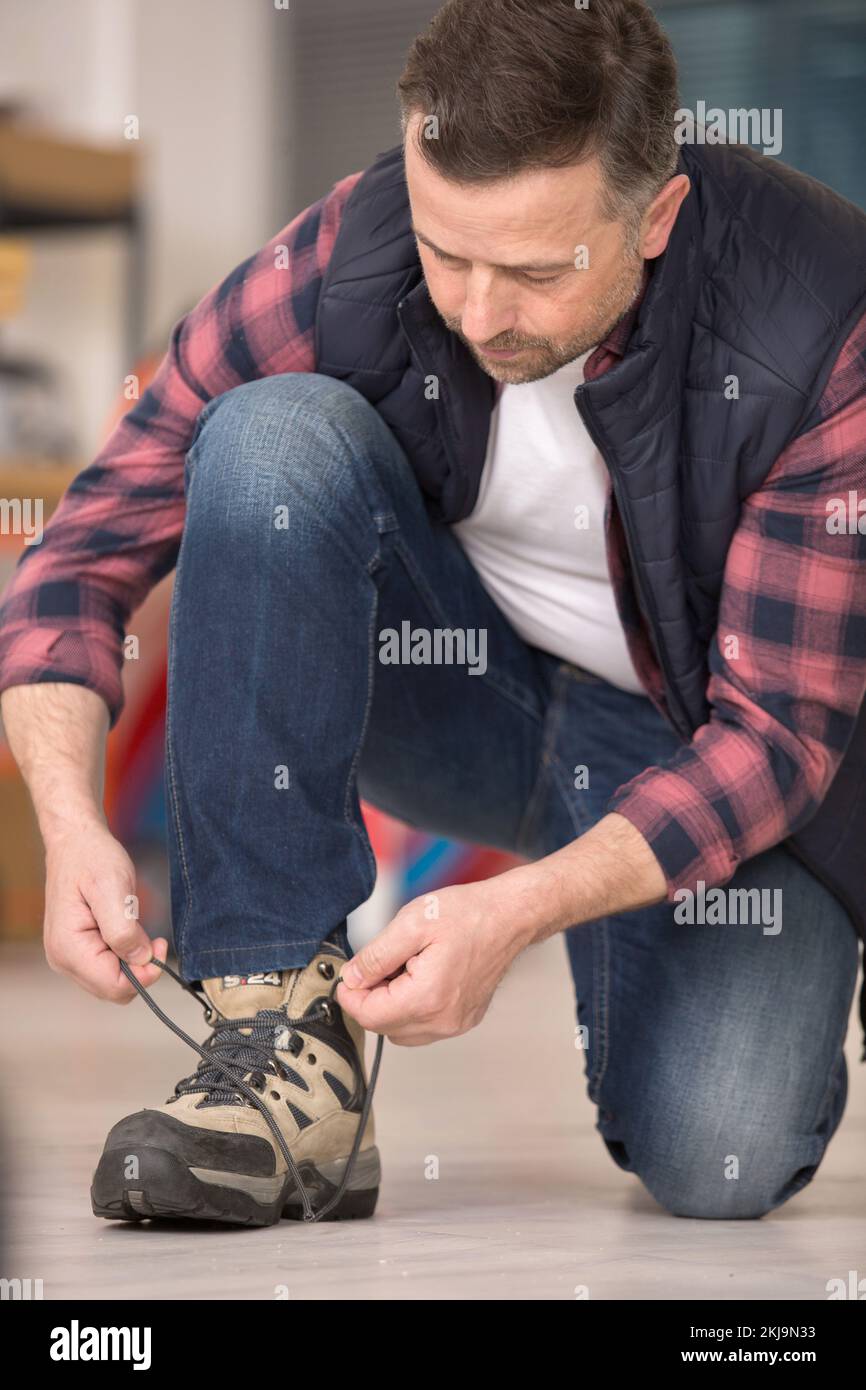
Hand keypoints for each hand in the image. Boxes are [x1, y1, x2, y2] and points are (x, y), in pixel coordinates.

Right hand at [43, 817, 166, 1002]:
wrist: (76, 842)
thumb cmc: (91, 859)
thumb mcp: (113, 889)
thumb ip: (124, 930)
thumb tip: (141, 960)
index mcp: (69, 948)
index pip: (114, 987)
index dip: (144, 974)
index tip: (159, 945)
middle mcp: (63, 959)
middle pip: (113, 990)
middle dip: (139, 969)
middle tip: (154, 937)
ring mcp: (67, 957)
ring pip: (111, 982)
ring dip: (132, 961)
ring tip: (136, 926)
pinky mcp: (77, 950)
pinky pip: (107, 968)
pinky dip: (124, 955)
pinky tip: (127, 931)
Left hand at [335, 868, 539, 1045]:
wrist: (510, 916)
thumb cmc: (469, 914)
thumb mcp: (411, 923)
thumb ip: (376, 956)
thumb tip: (352, 979)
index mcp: (427, 997)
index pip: (369, 1016)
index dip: (350, 995)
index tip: (350, 974)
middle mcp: (443, 1019)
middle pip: (383, 1027)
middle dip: (371, 999)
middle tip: (380, 964)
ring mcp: (457, 1023)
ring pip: (402, 1031)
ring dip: (391, 1006)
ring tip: (403, 968)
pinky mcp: (464, 1019)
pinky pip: (424, 1026)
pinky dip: (412, 1008)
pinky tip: (420, 976)